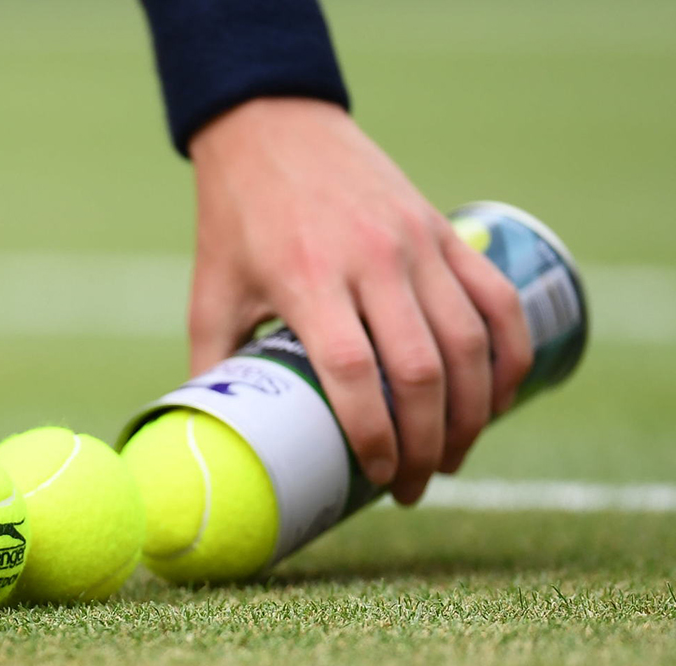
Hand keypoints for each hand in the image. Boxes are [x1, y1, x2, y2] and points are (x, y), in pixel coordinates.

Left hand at [185, 98, 530, 503]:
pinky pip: (496, 300)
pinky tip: (501, 399)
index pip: (352, 371)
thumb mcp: (210, 294)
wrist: (273, 127)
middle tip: (414, 486)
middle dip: (425, 442)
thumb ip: (212, 365)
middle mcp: (370, 260)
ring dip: (472, 412)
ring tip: (452, 458)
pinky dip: (509, 354)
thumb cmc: (236, 219)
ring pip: (468, 342)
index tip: (375, 476)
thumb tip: (208, 437)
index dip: (372, 432)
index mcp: (306, 278)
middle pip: (420, 369)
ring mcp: (416, 242)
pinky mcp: (444, 229)